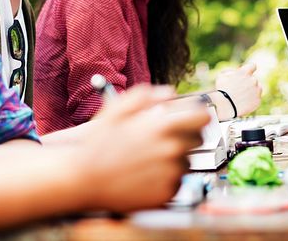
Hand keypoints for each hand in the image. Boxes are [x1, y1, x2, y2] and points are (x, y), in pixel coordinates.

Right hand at [82, 85, 209, 211]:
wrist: (84, 180)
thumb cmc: (99, 143)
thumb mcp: (116, 109)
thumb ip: (146, 95)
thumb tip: (169, 92)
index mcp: (162, 127)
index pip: (203, 117)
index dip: (198, 115)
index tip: (192, 118)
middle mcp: (171, 151)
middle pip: (198, 140)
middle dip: (186, 136)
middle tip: (166, 138)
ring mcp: (170, 174)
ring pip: (186, 162)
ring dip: (174, 158)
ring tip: (148, 159)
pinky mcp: (166, 194)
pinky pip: (177, 182)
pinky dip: (166, 178)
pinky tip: (146, 174)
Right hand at [215, 62, 261, 116]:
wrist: (226, 108)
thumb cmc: (221, 91)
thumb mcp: (221, 76)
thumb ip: (229, 71)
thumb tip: (234, 71)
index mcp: (245, 72)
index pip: (252, 66)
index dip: (249, 69)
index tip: (247, 73)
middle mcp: (253, 80)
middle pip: (254, 79)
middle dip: (248, 83)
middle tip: (241, 89)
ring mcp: (257, 91)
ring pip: (257, 88)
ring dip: (252, 90)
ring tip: (243, 96)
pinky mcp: (258, 100)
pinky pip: (256, 98)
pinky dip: (252, 100)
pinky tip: (244, 103)